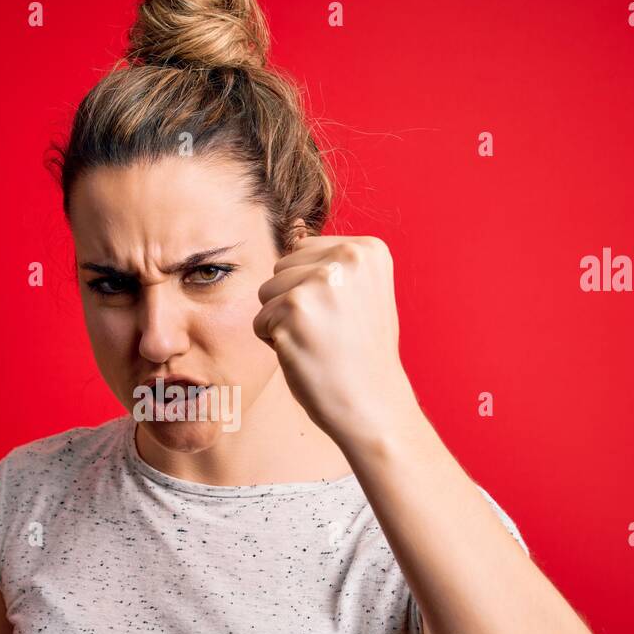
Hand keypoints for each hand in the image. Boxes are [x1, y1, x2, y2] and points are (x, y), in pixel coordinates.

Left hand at [252, 233, 419, 447]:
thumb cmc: (360, 355)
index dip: (312, 290)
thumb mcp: (360, 294)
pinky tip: (308, 356)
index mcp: (368, 249)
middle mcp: (348, 257)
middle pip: (281, 267)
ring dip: (282, 323)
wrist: (373, 406)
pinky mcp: (295, 309)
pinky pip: (259, 321)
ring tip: (318, 343)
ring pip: (266, 293)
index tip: (343, 317)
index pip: (304, 251)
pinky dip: (275, 344)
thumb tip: (292, 227)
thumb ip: (331, 263)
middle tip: (329, 334)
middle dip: (293, 303)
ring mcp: (322, 281)